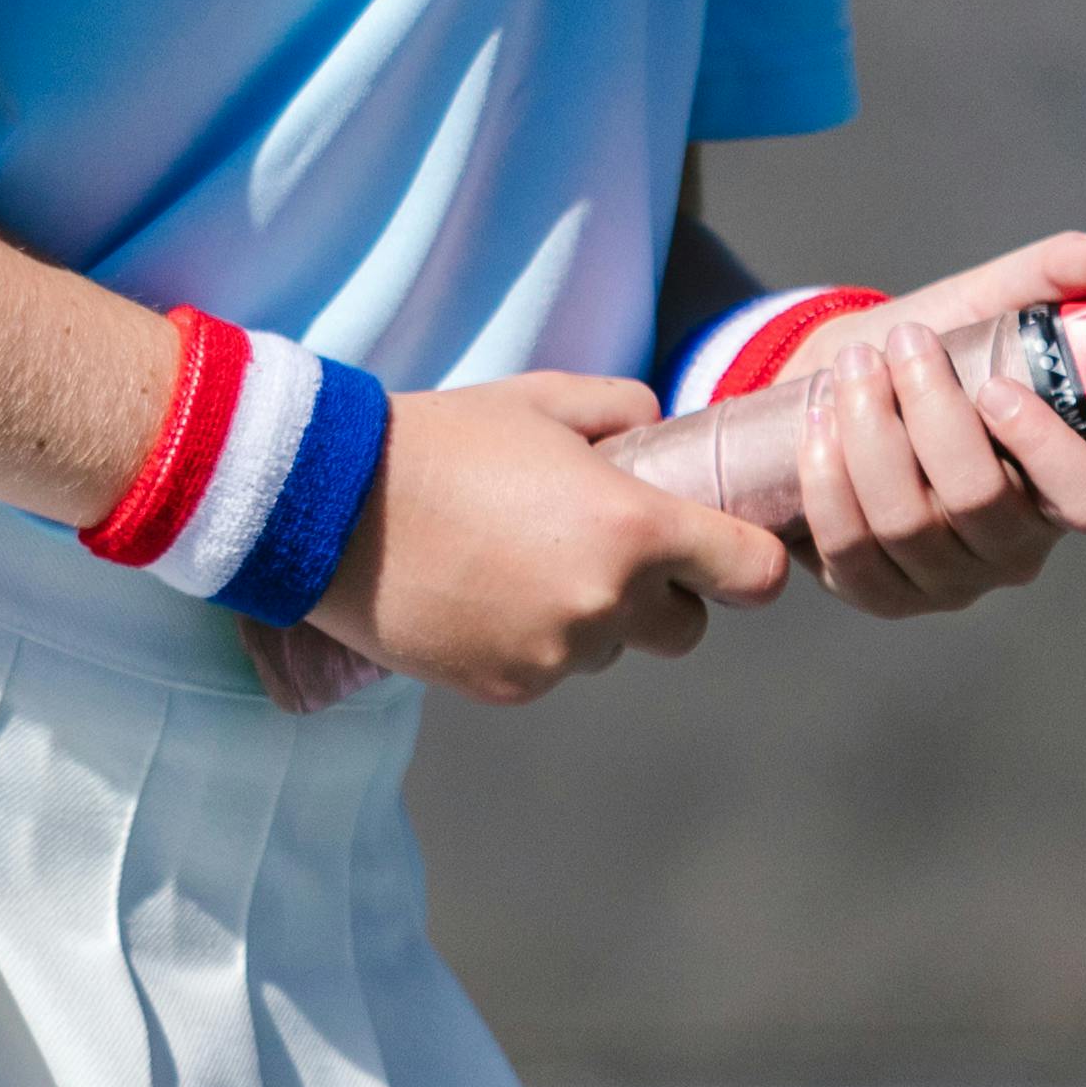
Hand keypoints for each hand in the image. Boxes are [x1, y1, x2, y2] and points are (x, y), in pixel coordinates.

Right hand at [313, 372, 792, 703]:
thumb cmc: (445, 440)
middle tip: (607, 548)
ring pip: (610, 649)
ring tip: (524, 560)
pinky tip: (485, 592)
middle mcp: (606, 604)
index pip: (753, 575)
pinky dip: (533, 641)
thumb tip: (661, 430)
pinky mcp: (507, 688)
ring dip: (591, 618)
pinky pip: (550, 670)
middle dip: (663, 595)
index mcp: (633, 529)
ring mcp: (555, 656)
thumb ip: (626, 407)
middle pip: (685, 629)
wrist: (333, 507)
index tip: (726, 551)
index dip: (748, 562)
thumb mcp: (546, 398)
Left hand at [775, 230, 1085, 615]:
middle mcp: (1013, 546)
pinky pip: (849, 552)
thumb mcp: (989, 305)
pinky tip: (820, 423)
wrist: (845, 384)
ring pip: (906, 524)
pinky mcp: (879, 592)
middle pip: (978, 500)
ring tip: (851, 369)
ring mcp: (946, 580)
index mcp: (1060, 484)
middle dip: (929, 410)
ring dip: (869, 435)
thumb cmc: (936, 352)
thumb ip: (1051, 274)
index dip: (1047, 449)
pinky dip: (828, 481)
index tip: (995, 386)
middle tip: (901, 343)